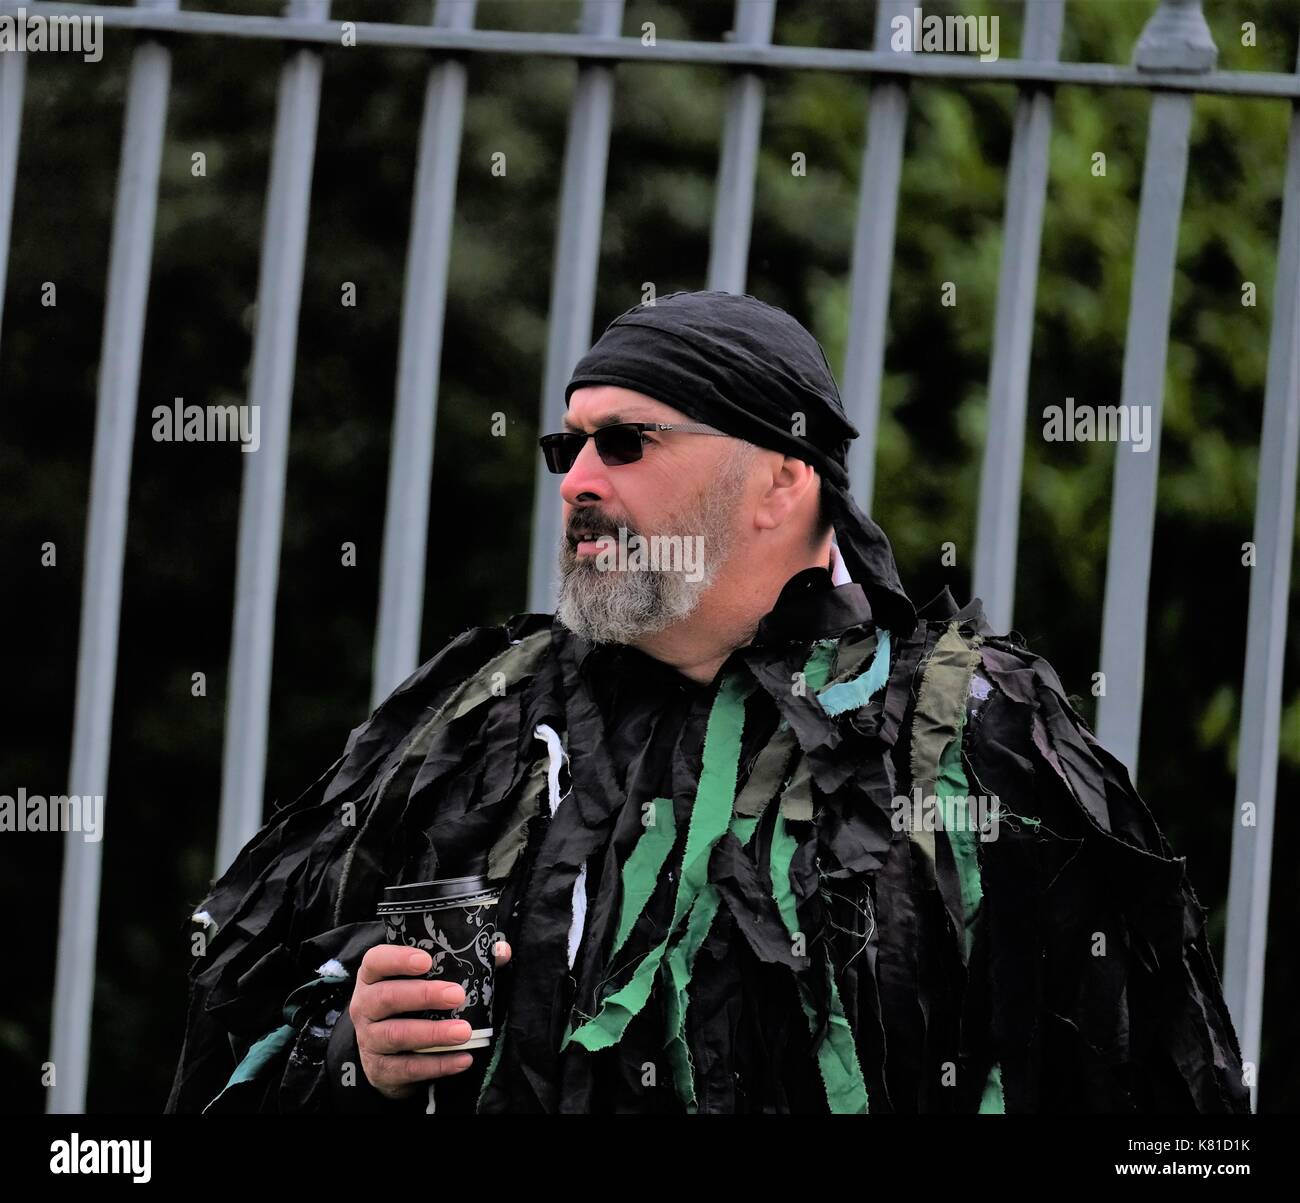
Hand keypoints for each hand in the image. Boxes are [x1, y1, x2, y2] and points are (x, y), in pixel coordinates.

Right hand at [349, 939, 511, 1101]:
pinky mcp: (379, 1069)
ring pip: (396, 1035)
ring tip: (464, 1032)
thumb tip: (501, 951)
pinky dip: (437, 1065)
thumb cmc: (413, 1004)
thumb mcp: (429, 980)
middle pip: (387, 997)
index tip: (427, 961)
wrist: (388, 1055)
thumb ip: (463, 962)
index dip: (398, 959)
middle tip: (457, 995)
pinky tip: (462, 1060)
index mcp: (374, 977)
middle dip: (423, 995)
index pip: (376, 960)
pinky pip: (407, 1068)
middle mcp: (364, 1005)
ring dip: (432, 1033)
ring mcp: (369, 1039)